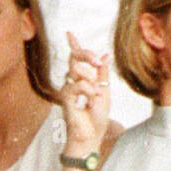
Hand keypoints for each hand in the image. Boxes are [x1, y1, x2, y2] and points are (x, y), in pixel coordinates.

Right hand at [62, 33, 110, 155]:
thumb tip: (105, 55)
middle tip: (97, 61)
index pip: (76, 59)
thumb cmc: (97, 119)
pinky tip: (91, 101)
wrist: (91, 136)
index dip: (74, 45)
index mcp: (83, 80)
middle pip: (74, 58)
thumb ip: (103, 74)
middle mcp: (72, 83)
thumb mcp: (105, 91)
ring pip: (77, 71)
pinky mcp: (65, 98)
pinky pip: (78, 85)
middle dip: (86, 55)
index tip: (69, 33)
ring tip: (96, 95)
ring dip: (91, 81)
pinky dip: (88, 91)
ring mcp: (67, 90)